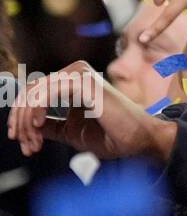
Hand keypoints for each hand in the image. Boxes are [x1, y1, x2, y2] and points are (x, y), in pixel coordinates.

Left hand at [7, 61, 175, 161]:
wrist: (138, 139)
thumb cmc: (113, 135)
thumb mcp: (71, 131)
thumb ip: (51, 125)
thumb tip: (29, 124)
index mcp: (74, 82)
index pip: (35, 90)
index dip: (21, 116)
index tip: (21, 140)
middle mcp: (76, 73)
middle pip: (31, 89)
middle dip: (20, 119)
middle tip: (22, 142)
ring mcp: (81, 75)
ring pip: (35, 92)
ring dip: (26, 120)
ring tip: (32, 141)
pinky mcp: (84, 84)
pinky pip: (47, 93)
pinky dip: (36, 112)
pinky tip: (38, 126)